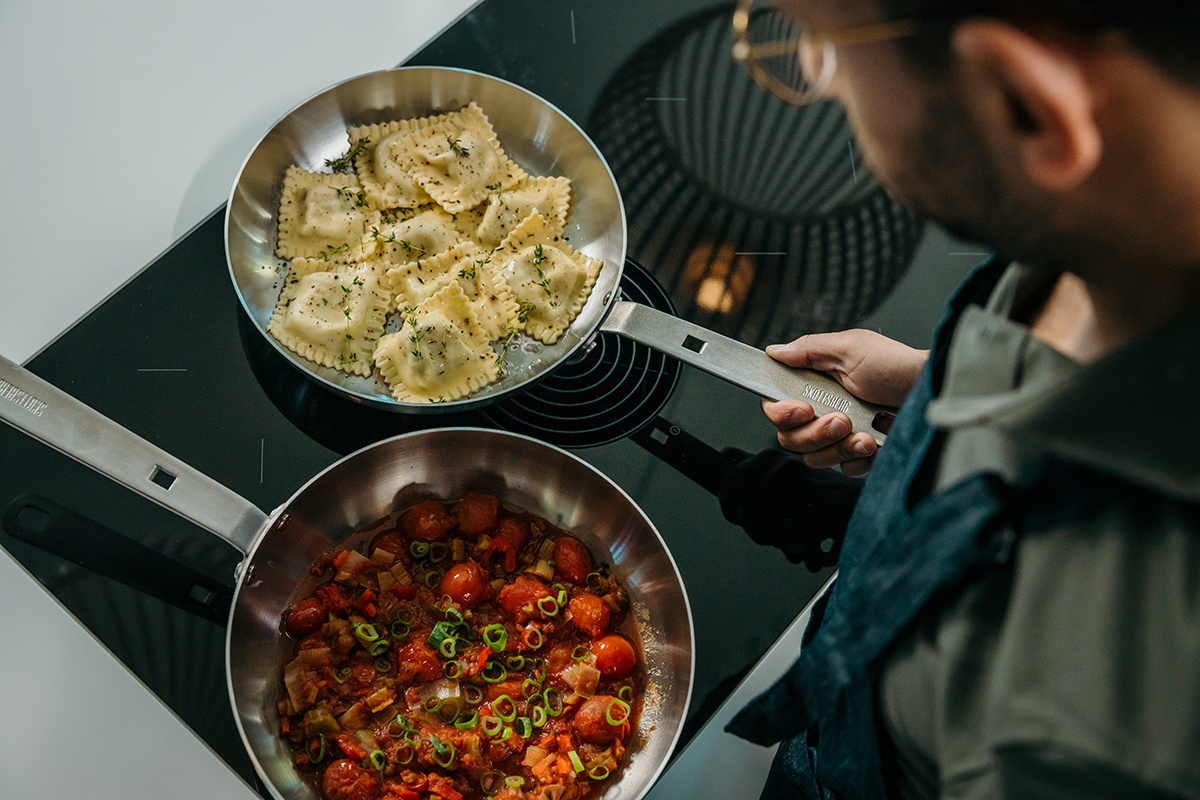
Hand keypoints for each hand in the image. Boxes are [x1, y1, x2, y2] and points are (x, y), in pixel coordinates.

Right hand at [762, 329, 928, 476]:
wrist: (935, 391)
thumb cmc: (897, 365)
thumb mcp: (851, 347)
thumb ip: (809, 350)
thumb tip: (775, 351)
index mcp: (815, 384)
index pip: (775, 406)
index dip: (781, 413)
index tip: (802, 409)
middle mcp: (823, 411)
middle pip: (790, 438)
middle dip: (815, 432)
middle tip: (842, 419)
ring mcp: (841, 436)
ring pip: (814, 458)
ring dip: (839, 447)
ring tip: (867, 434)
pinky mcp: (861, 456)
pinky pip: (843, 469)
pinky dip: (858, 459)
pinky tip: (876, 445)